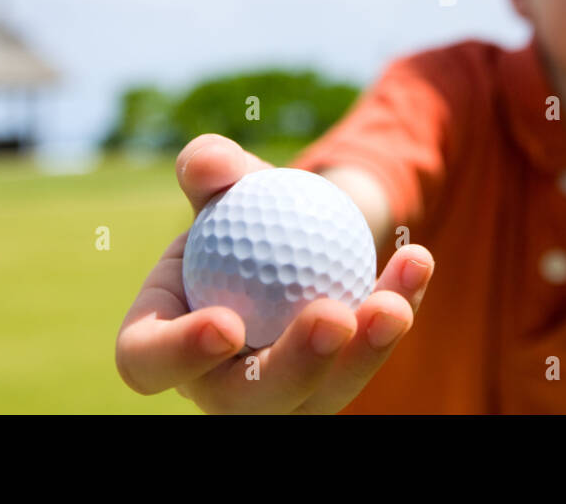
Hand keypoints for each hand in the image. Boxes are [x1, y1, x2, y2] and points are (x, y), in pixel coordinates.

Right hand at [114, 133, 434, 412]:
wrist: (298, 227)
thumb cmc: (243, 205)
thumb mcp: (227, 177)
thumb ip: (211, 166)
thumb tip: (211, 165)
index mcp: (161, 337)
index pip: (150, 362)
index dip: (180, 355)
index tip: (227, 323)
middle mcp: (217, 382)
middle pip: (246, 401)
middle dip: (295, 368)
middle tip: (333, 318)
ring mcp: (282, 395)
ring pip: (321, 396)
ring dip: (364, 353)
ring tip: (392, 306)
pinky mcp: (335, 385)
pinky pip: (370, 357)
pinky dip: (398, 307)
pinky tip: (416, 262)